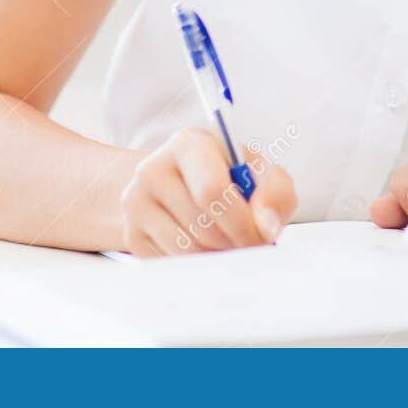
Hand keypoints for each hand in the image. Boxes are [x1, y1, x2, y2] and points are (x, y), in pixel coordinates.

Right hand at [117, 128, 297, 255]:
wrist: (177, 182)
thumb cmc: (225, 175)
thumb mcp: (257, 171)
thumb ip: (276, 191)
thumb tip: (267, 226)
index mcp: (188, 144)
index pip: (212, 191)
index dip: (242, 222)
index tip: (262, 236)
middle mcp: (153, 169)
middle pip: (203, 226)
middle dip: (235, 242)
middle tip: (250, 243)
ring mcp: (135, 202)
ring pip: (187, 249)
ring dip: (217, 255)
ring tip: (228, 241)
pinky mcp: (131, 234)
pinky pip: (171, 263)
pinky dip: (196, 262)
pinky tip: (204, 245)